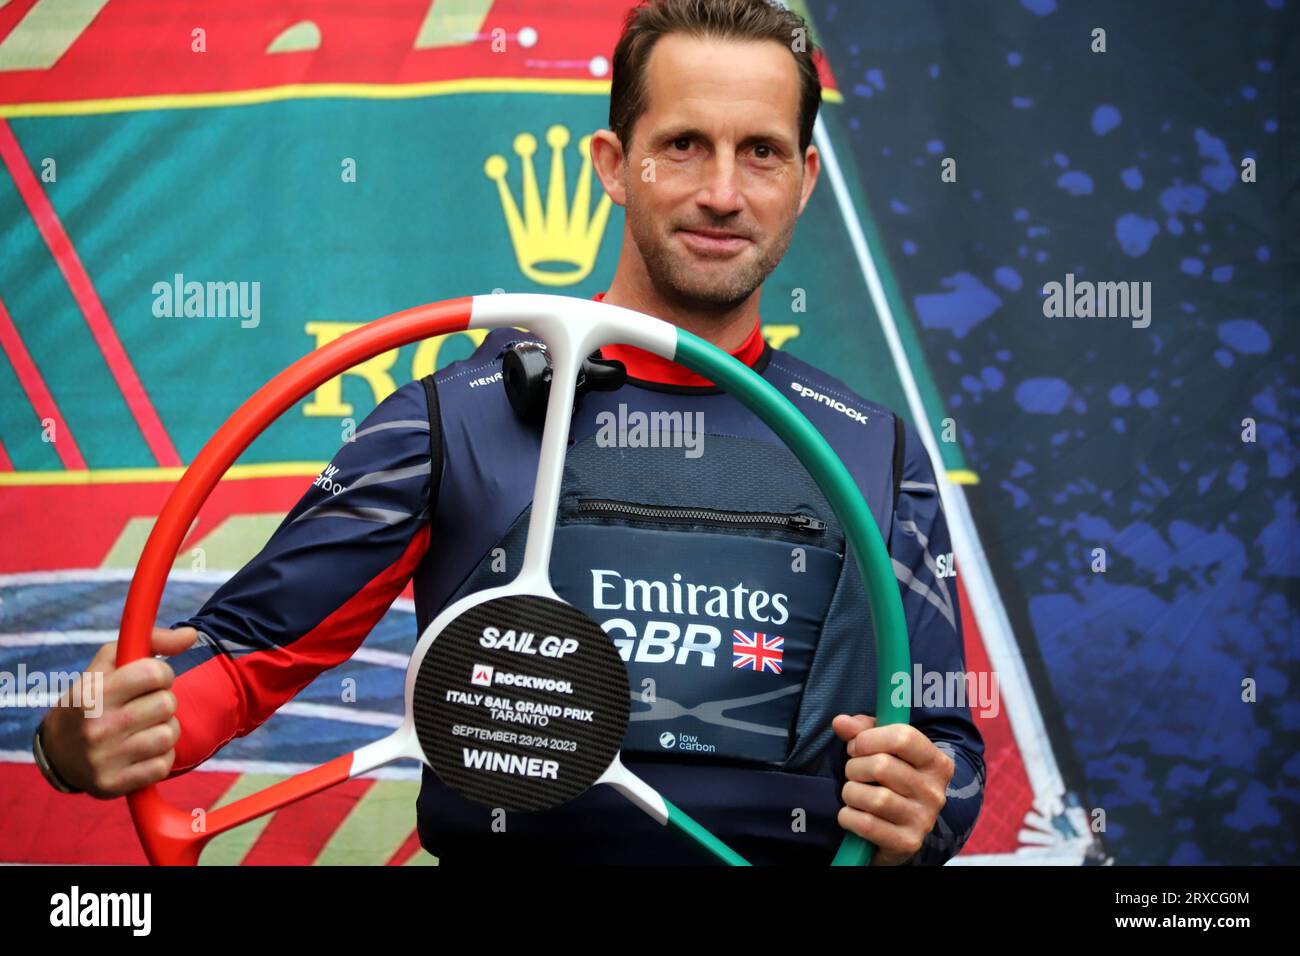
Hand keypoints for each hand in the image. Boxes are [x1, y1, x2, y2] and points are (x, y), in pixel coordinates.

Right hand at [40, 627, 198, 797]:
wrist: (58, 752)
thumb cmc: (91, 698)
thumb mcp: (108, 663)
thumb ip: (150, 641)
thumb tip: (192, 634)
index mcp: (92, 694)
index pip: (155, 673)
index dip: (162, 673)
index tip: (151, 680)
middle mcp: (96, 727)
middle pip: (167, 704)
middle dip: (164, 701)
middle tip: (147, 706)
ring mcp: (103, 759)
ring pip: (169, 734)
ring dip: (166, 729)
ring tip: (147, 727)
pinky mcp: (112, 784)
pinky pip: (163, 765)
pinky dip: (161, 756)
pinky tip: (143, 750)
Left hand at [832, 713, 955, 865]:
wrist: (900, 830)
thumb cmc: (889, 781)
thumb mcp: (881, 749)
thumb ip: (861, 731)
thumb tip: (840, 722)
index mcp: (936, 762)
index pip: (903, 737)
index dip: (869, 738)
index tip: (856, 746)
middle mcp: (935, 791)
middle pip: (882, 766)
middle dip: (855, 767)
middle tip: (853, 772)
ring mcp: (923, 819)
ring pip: (874, 797)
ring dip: (851, 793)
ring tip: (853, 793)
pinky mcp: (908, 842)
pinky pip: (866, 824)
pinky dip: (849, 817)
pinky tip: (851, 814)